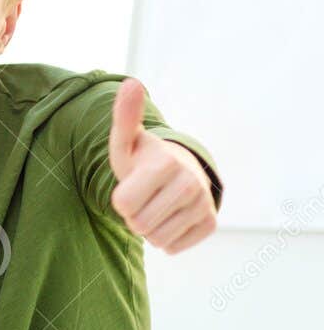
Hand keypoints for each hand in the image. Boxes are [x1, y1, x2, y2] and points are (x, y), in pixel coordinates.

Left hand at [108, 78, 216, 253]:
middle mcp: (190, 183)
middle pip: (137, 224)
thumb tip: (130, 82)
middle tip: (144, 196)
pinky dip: (165, 238)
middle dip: (134, 214)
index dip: (119, 199)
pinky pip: (172, 247)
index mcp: (165, 163)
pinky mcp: (210, 223)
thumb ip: (124, 117)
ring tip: (156, 205)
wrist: (176, 174)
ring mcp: (203, 204)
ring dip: (149, 228)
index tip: (131, 183)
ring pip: (155, 239)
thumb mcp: (126, 141)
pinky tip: (170, 217)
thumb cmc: (142, 159)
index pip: (122, 205)